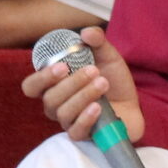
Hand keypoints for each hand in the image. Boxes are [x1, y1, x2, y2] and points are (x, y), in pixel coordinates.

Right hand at [21, 24, 143, 142]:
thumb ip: (97, 42)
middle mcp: (56, 105)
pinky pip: (76, 132)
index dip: (42, 78)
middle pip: (50, 98)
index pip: (31, 86)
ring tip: (103, 83)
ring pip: (63, 113)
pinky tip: (98, 107)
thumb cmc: (113, 80)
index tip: (61, 67)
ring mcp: (68, 121)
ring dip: (83, 96)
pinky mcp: (84, 135)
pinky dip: (85, 118)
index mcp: (54, 86)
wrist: (135, 103)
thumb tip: (86, 32)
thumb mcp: (108, 57)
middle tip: (93, 71)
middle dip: (71, 83)